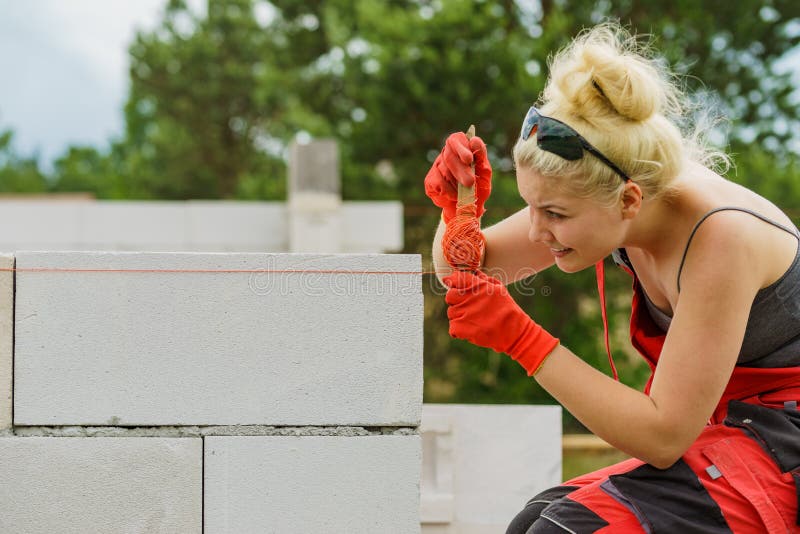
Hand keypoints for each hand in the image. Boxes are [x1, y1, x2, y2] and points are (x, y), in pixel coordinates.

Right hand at [424, 132, 491, 222]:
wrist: (467, 207)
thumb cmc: (477, 186)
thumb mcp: (484, 172)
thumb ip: (481, 157)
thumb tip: (474, 141)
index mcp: (460, 148)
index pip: (456, 139)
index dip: (461, 148)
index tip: (469, 159)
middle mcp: (446, 154)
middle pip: (449, 156)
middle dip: (461, 170)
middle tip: (470, 182)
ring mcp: (436, 167)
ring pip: (444, 171)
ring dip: (457, 183)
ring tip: (466, 191)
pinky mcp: (430, 181)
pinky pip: (438, 184)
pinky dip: (449, 192)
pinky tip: (455, 196)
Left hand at [444, 270, 558, 375]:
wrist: (515, 332)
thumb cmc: (507, 309)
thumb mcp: (499, 289)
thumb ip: (484, 280)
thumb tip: (474, 272)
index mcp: (479, 286)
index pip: (456, 278)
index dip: (452, 281)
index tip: (451, 284)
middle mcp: (470, 298)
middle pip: (449, 296)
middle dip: (455, 301)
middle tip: (467, 307)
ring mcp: (466, 314)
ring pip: (451, 313)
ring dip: (459, 317)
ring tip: (474, 320)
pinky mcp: (463, 329)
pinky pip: (452, 328)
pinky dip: (459, 331)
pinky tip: (471, 329)